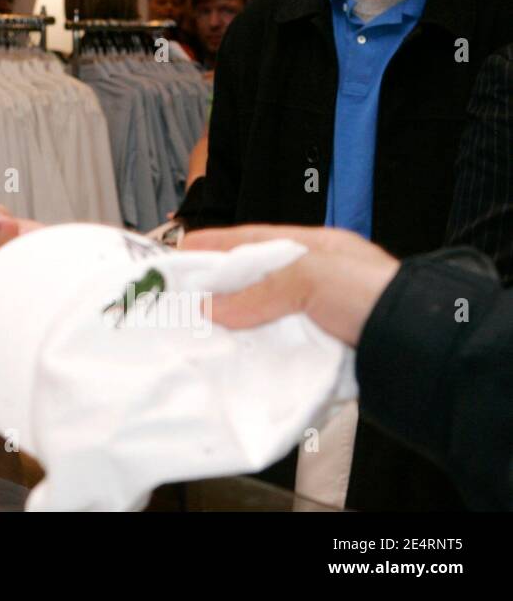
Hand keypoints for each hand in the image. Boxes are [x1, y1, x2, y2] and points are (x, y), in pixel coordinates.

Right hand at [180, 225, 399, 345]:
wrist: (421, 349)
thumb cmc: (375, 296)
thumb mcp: (311, 276)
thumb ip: (260, 289)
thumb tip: (212, 306)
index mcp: (317, 248)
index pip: (254, 239)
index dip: (215, 244)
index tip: (180, 252)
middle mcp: (318, 282)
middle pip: (255, 282)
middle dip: (219, 290)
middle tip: (180, 299)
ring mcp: (321, 319)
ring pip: (263, 320)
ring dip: (234, 327)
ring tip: (197, 333)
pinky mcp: (322, 354)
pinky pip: (278, 351)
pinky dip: (254, 355)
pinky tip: (233, 360)